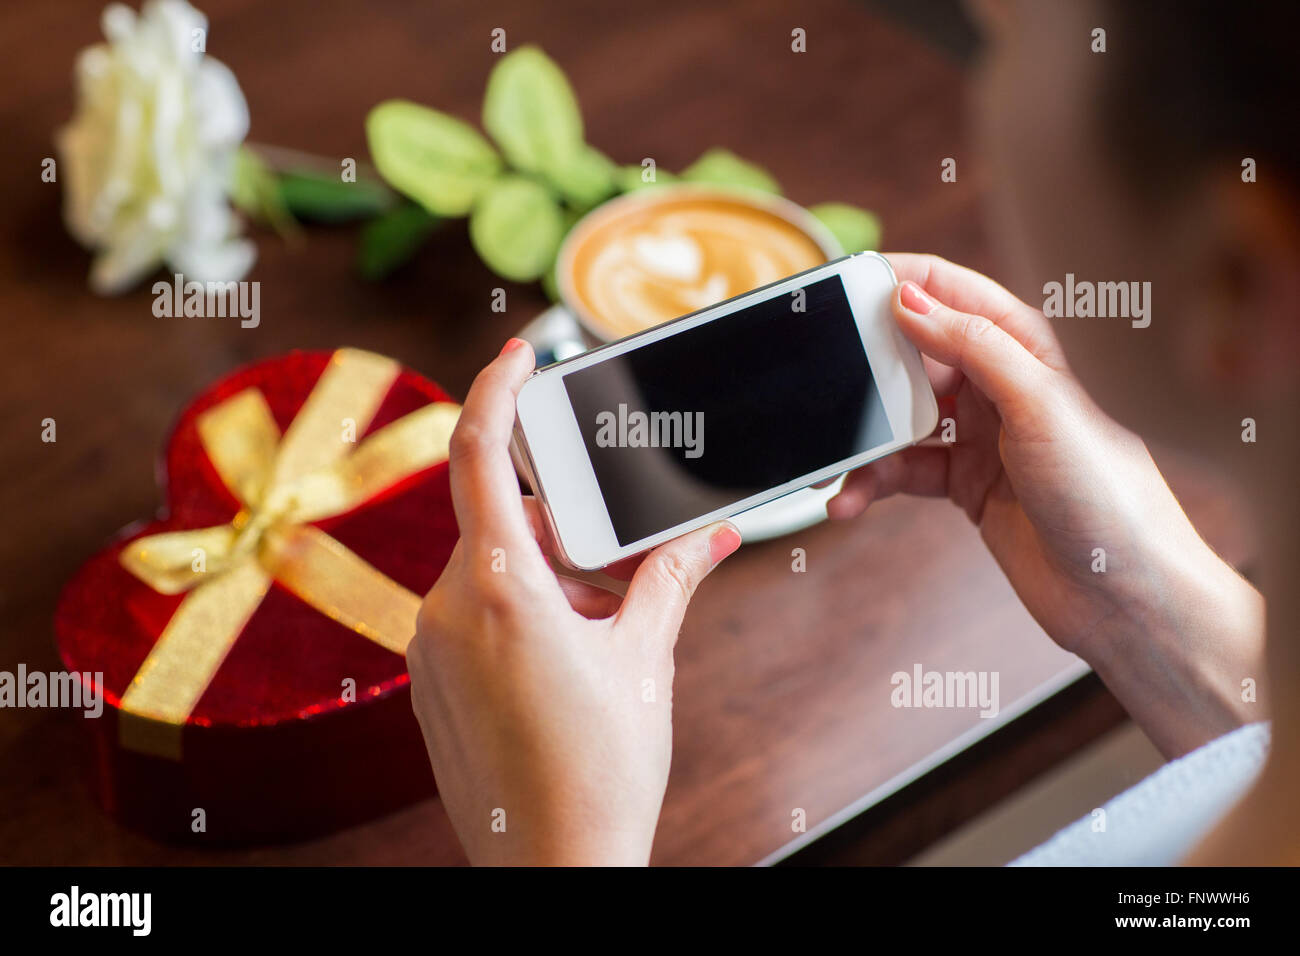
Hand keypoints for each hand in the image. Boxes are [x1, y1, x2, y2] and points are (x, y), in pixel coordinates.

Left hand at [408, 339, 740, 864]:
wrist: (553, 865)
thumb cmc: (600, 770)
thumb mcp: (644, 658)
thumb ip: (671, 579)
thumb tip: (713, 533)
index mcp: (499, 589)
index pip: (478, 453)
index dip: (495, 388)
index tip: (518, 352)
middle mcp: (447, 609)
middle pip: (501, 519)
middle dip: (563, 523)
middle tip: (619, 552)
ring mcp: (430, 649)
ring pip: (488, 568)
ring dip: (546, 573)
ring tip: (603, 624)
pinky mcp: (431, 681)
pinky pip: (472, 611)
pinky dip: (520, 607)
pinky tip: (566, 653)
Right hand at [830, 254, 1263, 755]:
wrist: (1123, 595)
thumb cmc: (1105, 494)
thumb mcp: (1037, 403)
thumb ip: (972, 345)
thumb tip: (908, 300)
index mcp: (1022, 347)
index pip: (948, 291)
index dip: (897, 281)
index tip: (843, 285)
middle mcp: (998, 385)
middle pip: (913, 355)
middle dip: (865, 368)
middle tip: (822, 385)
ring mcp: (979, 437)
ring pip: (900, 418)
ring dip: (862, 439)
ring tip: (830, 463)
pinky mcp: (965, 485)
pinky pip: (903, 470)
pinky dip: (872, 483)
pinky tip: (849, 499)